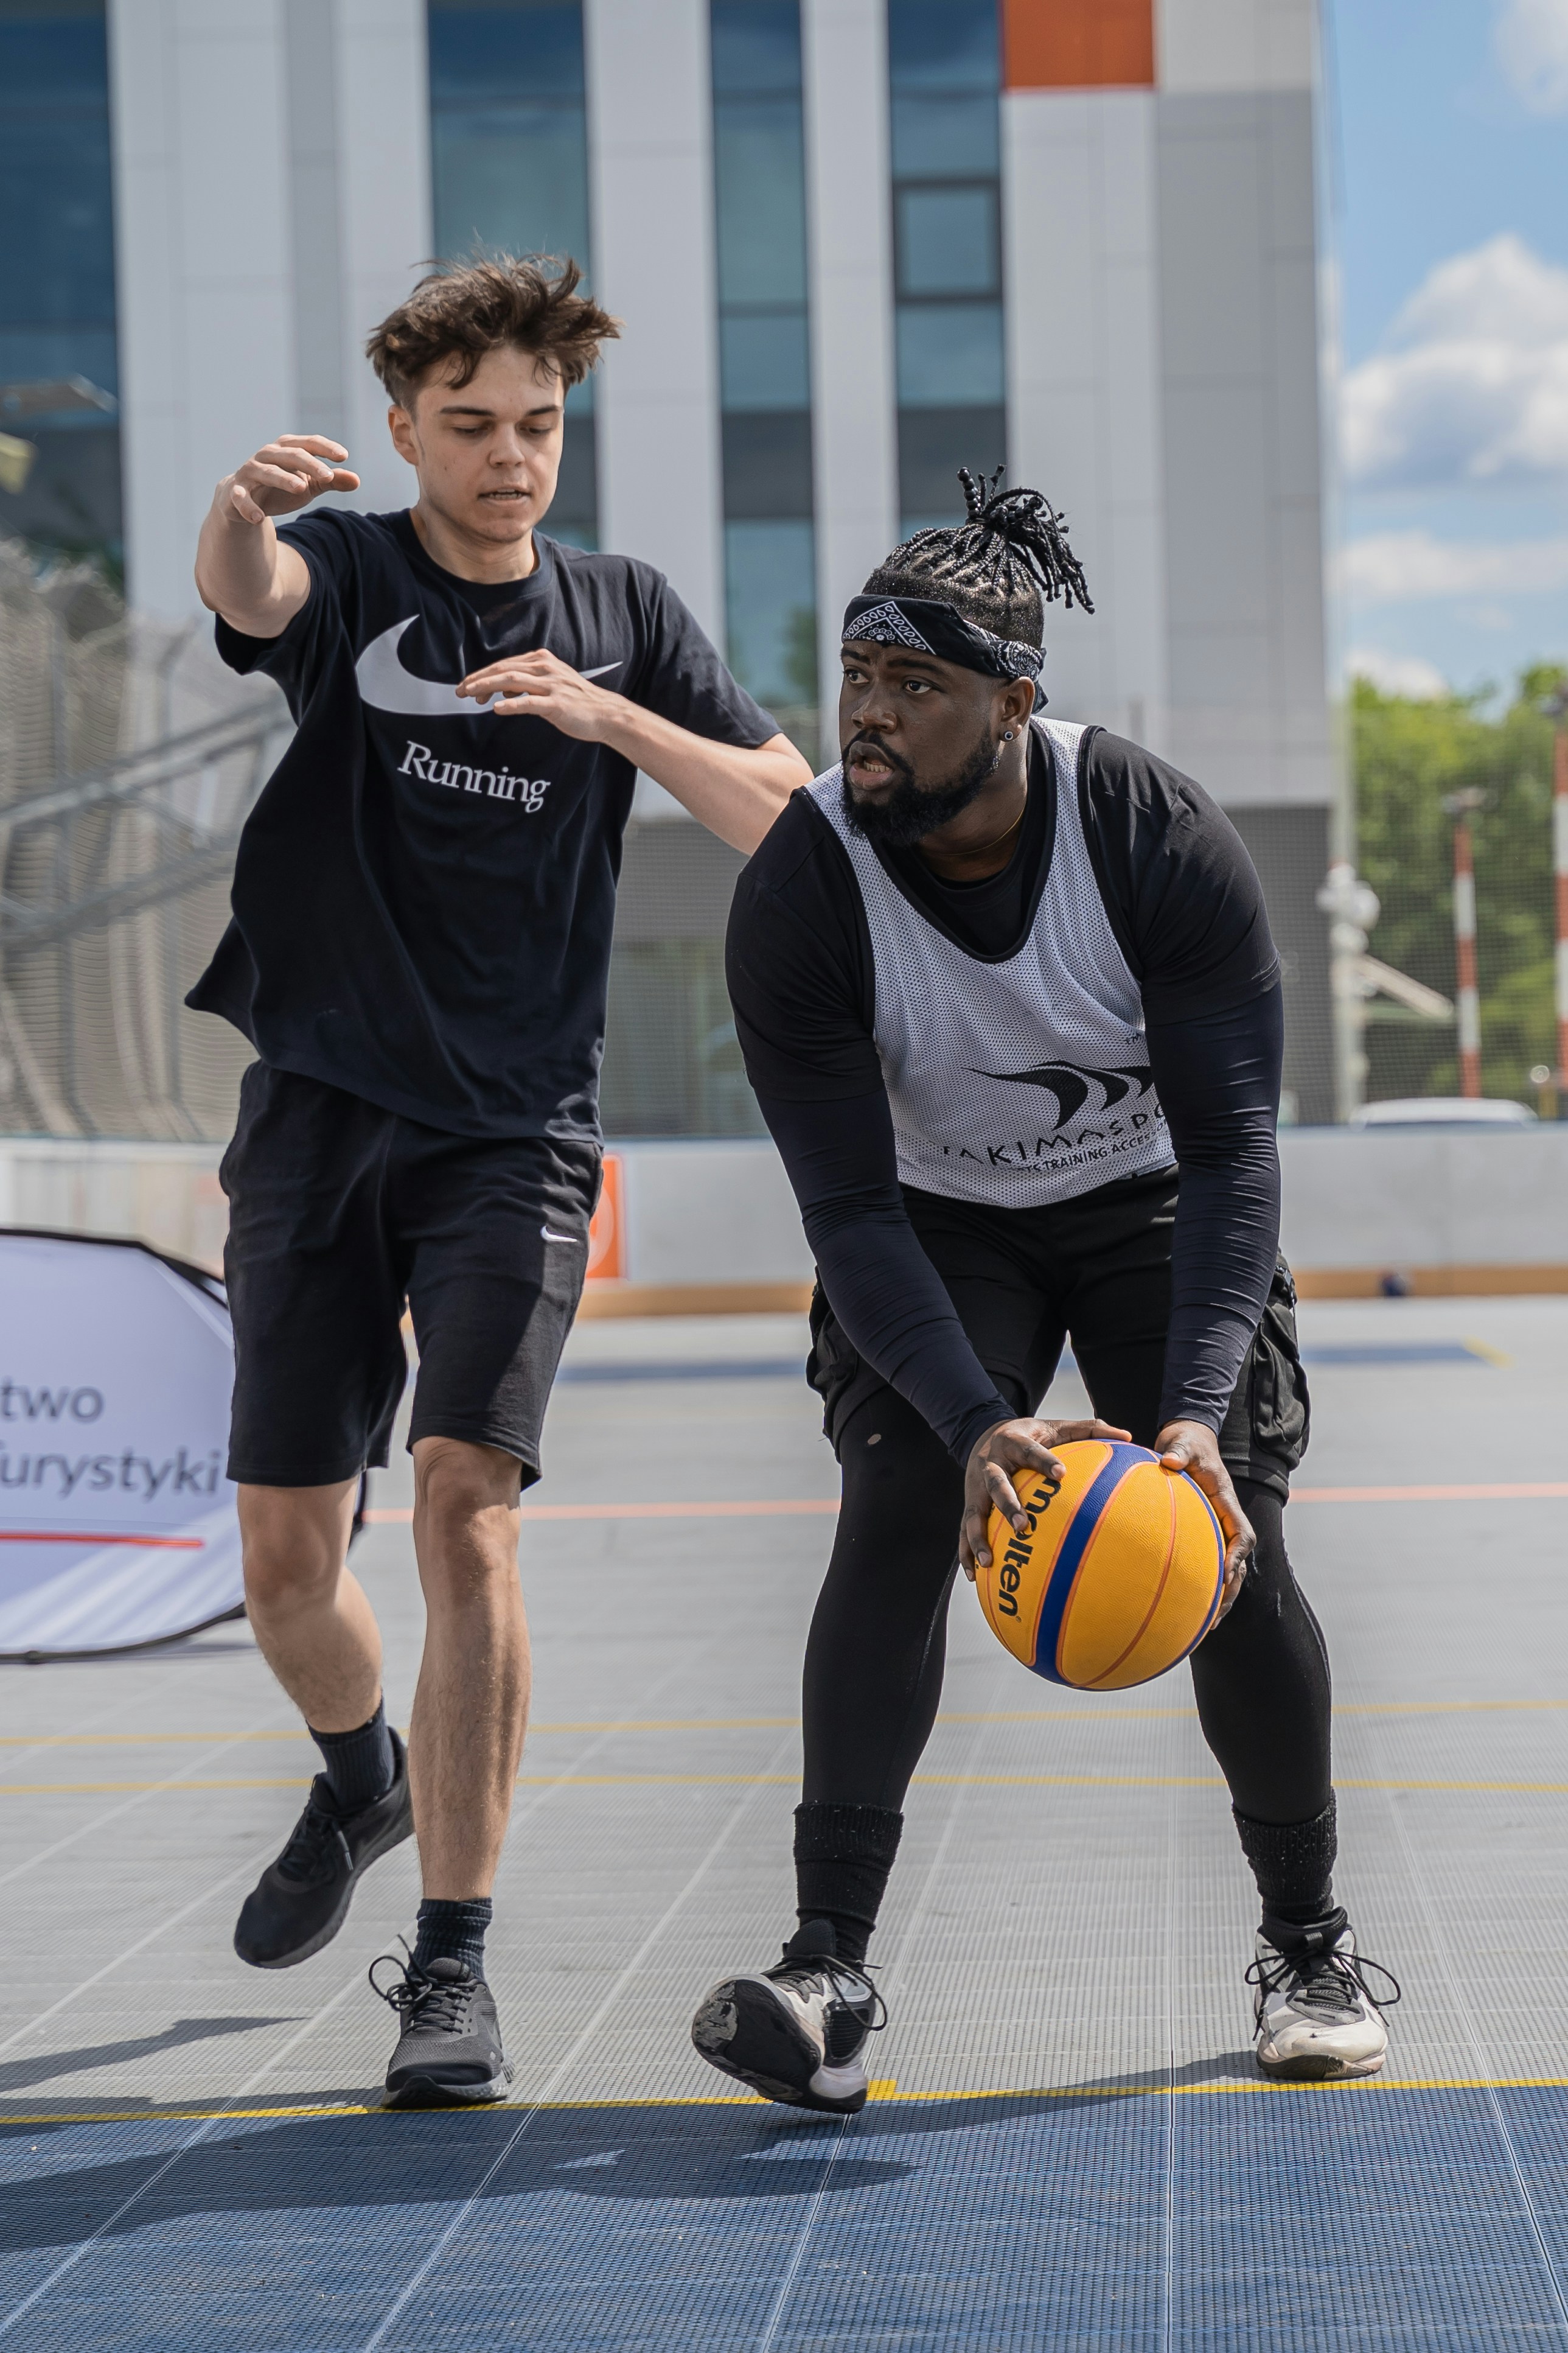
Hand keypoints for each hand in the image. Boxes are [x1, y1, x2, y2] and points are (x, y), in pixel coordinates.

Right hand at [218, 435, 358, 526]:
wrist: (242, 501)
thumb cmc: (280, 488)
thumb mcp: (308, 485)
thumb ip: (330, 481)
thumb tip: (356, 480)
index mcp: (286, 449)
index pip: (308, 443)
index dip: (325, 447)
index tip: (344, 456)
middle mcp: (267, 455)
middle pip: (291, 455)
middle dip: (310, 464)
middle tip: (328, 477)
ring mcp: (250, 472)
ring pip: (267, 471)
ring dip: (284, 479)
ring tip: (301, 489)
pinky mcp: (236, 492)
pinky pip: (240, 498)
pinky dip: (247, 507)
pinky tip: (258, 518)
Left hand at [458, 648, 625, 737]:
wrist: (606, 713)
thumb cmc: (577, 702)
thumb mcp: (551, 685)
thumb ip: (527, 684)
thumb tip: (502, 692)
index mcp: (542, 661)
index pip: (505, 664)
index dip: (482, 674)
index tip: (466, 685)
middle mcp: (545, 668)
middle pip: (504, 670)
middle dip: (478, 679)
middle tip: (459, 690)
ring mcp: (552, 686)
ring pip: (512, 681)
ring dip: (487, 687)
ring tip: (470, 696)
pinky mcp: (557, 704)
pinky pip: (529, 703)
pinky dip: (511, 705)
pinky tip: (496, 709)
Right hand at [960, 1416, 1131, 1580]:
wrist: (984, 1432)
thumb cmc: (1029, 1435)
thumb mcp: (1055, 1427)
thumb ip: (1088, 1430)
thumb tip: (1127, 1437)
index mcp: (1012, 1442)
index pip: (1028, 1451)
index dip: (1043, 1461)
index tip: (1061, 1473)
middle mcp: (990, 1464)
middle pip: (996, 1484)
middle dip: (1008, 1505)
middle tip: (1023, 1526)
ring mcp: (976, 1487)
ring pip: (973, 1513)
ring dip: (978, 1538)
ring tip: (989, 1562)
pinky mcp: (969, 1503)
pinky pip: (963, 1530)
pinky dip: (966, 1552)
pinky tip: (973, 1574)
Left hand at [1155, 1420, 1252, 1618]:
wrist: (1186, 1438)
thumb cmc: (1187, 1441)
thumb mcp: (1183, 1442)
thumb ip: (1179, 1451)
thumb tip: (1169, 1461)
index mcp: (1226, 1502)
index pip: (1242, 1535)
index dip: (1236, 1556)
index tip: (1226, 1573)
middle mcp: (1225, 1519)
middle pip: (1238, 1563)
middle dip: (1230, 1590)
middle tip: (1214, 1616)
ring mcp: (1215, 1528)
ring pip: (1226, 1571)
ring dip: (1220, 1598)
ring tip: (1204, 1627)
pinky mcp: (1201, 1533)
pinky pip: (1205, 1564)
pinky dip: (1200, 1586)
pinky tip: (1182, 1609)